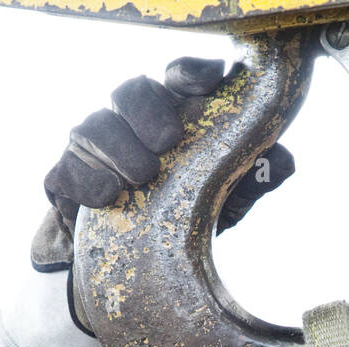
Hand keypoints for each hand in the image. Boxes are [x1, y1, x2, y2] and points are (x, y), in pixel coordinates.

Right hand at [31, 57, 295, 281]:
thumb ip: (254, 178)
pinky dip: (85, 180)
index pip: (177, 77)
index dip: (190, 72)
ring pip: (93, 125)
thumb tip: (284, 159)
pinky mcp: (64, 178)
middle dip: (148, 110)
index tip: (206, 82)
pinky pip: (65, 168)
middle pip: (130, 89)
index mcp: (172, 115)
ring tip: (141, 177)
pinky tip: (108, 197)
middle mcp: (130, 122)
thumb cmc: (180, 220)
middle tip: (167, 141)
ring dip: (118, 148)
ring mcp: (93, 148)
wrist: (126, 271)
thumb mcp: (225, 202)